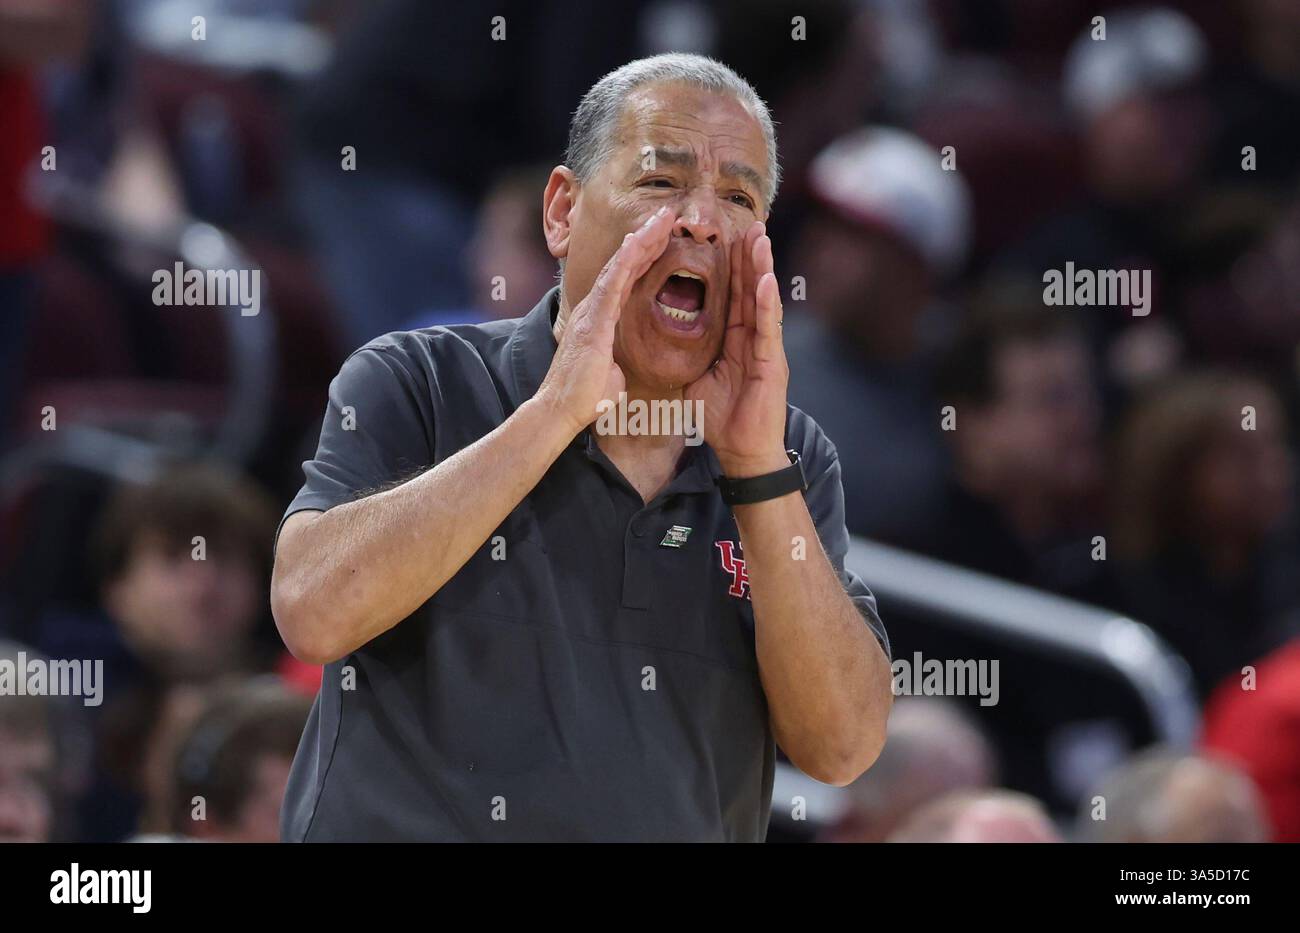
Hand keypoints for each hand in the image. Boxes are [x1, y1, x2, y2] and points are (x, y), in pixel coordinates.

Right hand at [536, 206, 674, 434]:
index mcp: (600, 318)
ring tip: (662, 218)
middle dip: (647, 238)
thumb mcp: (610, 374)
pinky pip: (612, 283)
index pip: (626, 278)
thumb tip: (620, 368)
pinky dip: (626, 259)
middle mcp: (595, 308)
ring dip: (642, 240)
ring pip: (620, 266)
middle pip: (625, 264)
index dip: (645, 255)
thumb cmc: (583, 397)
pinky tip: (640, 240)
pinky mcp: (593, 320)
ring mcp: (592, 311)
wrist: (561, 410)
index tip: (663, 236)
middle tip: (667, 215)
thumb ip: (616, 363)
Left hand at [686, 221, 789, 476]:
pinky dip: (768, 303)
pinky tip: (767, 280)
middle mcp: (754, 338)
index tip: (723, 238)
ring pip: (763, 301)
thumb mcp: (696, 380)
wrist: (742, 450)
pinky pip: (769, 328)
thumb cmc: (722, 419)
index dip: (729, 267)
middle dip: (748, 256)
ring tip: (760, 238)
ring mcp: (766, 348)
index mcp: (735, 340)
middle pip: (749, 289)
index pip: (731, 296)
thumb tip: (663, 343)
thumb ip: (689, 356)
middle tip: (748, 223)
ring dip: (762, 268)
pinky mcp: (773, 363)